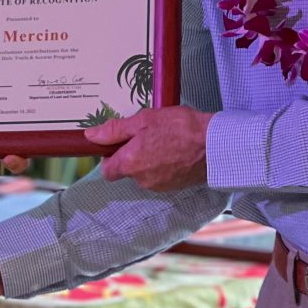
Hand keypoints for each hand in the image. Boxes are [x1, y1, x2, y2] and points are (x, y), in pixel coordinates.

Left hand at [83, 106, 211, 191]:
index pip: (107, 170)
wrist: (216, 144)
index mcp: (130, 164)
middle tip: (149, 133)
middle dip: (134, 154)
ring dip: (151, 159)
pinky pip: (162, 176)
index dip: (111, 156)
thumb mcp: (143, 120)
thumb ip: (115, 130)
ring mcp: (160, 186)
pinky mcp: (175, 186)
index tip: (121, 142)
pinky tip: (177, 149)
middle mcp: (142, 180)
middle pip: (128, 170)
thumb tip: (91, 136)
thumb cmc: (180, 129)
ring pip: (146, 172)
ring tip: (167, 139)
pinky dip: (166, 164)